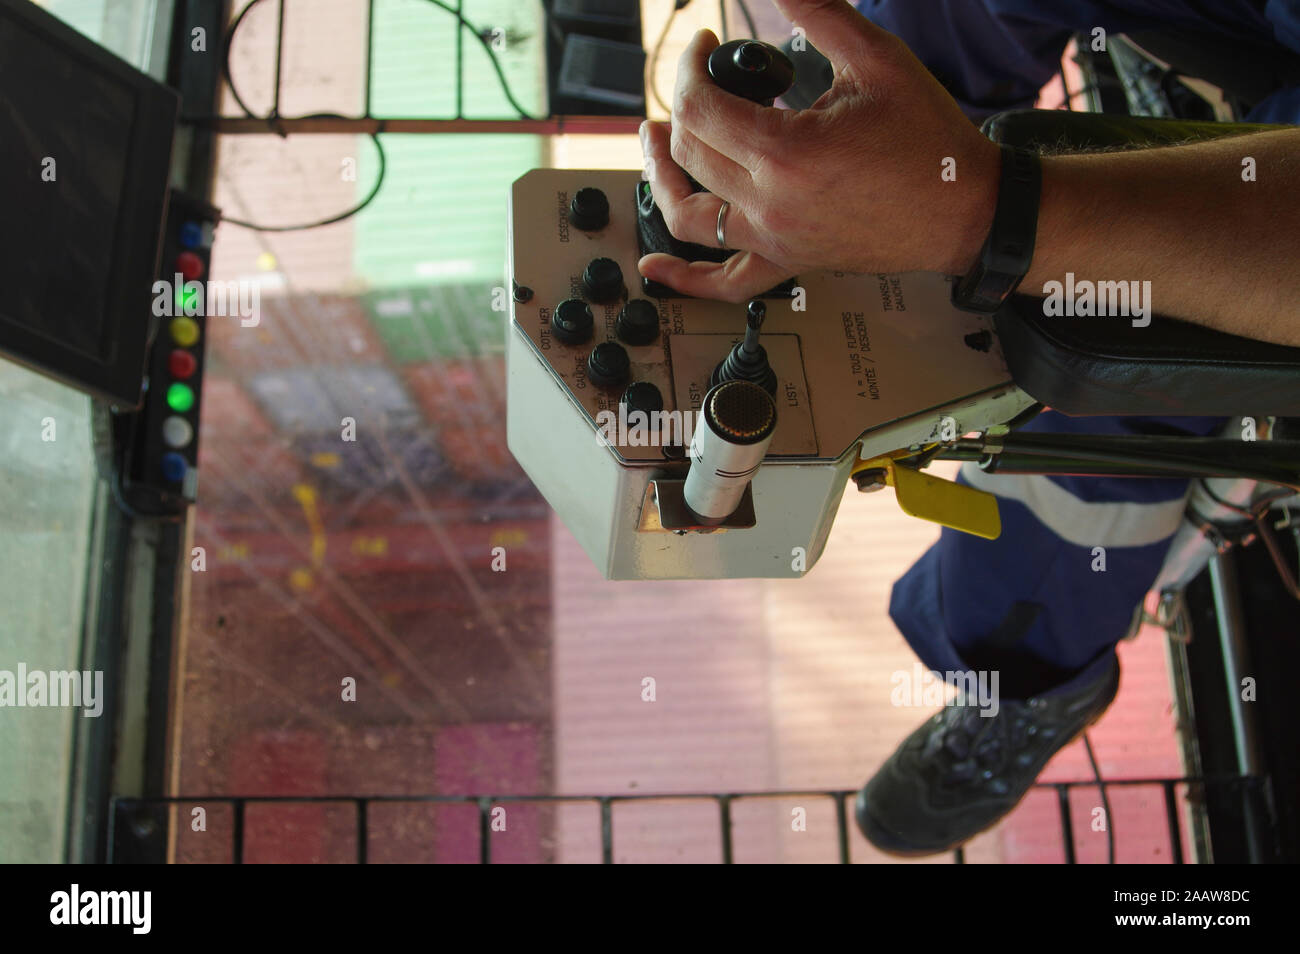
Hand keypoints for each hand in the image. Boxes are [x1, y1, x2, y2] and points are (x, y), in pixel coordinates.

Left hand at [638, 0, 1001, 301]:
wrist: (965, 210)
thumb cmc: (930, 143)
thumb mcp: (878, 59)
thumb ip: (821, 12)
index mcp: (787, 154)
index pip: (699, 109)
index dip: (689, 68)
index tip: (702, 48)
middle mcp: (772, 205)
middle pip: (689, 155)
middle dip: (678, 108)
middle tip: (692, 82)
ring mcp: (776, 240)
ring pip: (689, 216)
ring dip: (661, 179)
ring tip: (656, 146)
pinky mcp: (789, 262)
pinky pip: (725, 282)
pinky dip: (685, 277)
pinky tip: (654, 266)